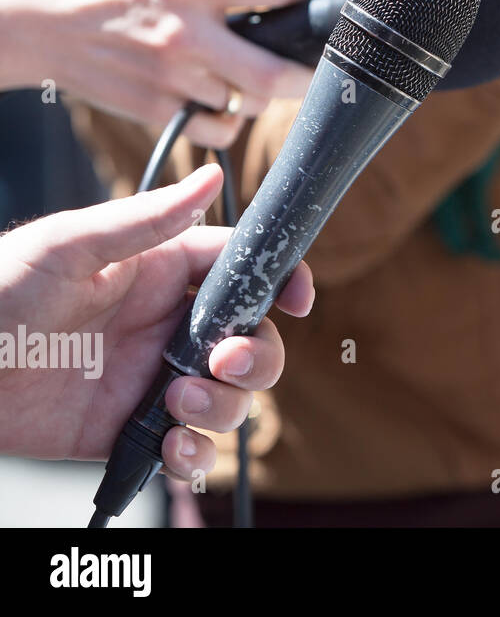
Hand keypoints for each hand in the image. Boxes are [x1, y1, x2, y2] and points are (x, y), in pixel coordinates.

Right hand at [0, 0, 320, 147]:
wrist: (25, 20)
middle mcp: (184, 34)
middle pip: (273, 71)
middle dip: (306, 69)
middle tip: (309, 56)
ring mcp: (169, 78)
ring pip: (248, 103)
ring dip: (263, 90)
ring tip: (255, 69)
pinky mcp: (155, 111)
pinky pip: (217, 130)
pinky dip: (231, 120)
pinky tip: (225, 98)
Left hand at [0, 165, 313, 479]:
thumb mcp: (68, 246)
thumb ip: (146, 219)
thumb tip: (209, 178)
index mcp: (158, 274)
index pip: (240, 270)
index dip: (280, 281)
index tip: (298, 300)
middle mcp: (164, 328)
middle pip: (251, 341)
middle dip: (257, 355)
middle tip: (224, 361)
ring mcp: (150, 381)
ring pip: (230, 397)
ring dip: (224, 405)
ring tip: (177, 402)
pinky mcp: (128, 432)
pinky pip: (187, 448)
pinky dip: (194, 455)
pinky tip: (172, 446)